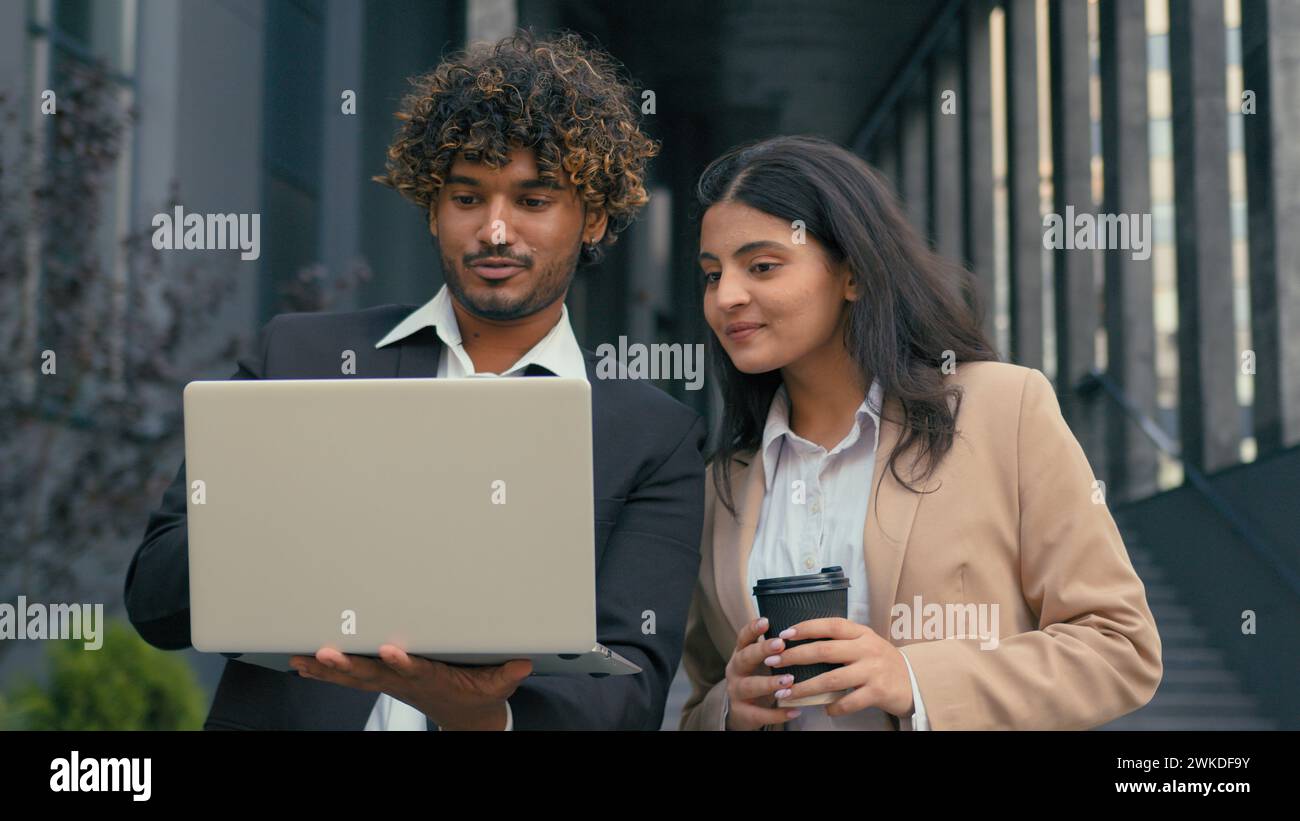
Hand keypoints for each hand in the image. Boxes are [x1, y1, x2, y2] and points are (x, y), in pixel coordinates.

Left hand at [290, 645, 531, 729]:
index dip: (402, 662)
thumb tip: (522, 664)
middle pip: (374, 674)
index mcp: (433, 680)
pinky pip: (350, 680)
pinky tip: (303, 665)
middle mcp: (406, 683)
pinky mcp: (383, 682)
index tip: (389, 650)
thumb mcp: (498, 686)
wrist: (465, 718)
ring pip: (356, 677)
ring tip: (303, 658)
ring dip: (328, 669)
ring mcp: (392, 684)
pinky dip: (326, 673)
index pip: (416, 671)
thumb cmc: (478, 695)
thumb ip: (507, 674)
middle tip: (326, 653)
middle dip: (349, 664)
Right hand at [723, 617, 801, 730]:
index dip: (752, 629)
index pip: (743, 638)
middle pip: (744, 658)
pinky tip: (795, 710)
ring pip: (750, 686)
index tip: (766, 621)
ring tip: (789, 680)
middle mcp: (735, 670)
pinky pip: (760, 714)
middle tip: (781, 644)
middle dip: (762, 650)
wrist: (743, 711)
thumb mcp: (760, 662)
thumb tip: (801, 630)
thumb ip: (773, 649)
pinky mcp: (742, 713)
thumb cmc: (758, 677)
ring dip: (769, 682)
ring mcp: (736, 692)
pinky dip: (778, 713)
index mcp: (741, 654)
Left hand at [767, 618, 913, 718]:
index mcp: (861, 633)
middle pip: (825, 650)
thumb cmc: (881, 661)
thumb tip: (803, 641)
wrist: (914, 680)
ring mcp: (873, 670)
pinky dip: (834, 707)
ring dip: (805, 687)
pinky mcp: (878, 692)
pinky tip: (824, 709)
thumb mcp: (865, 643)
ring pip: (832, 679)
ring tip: (786, 692)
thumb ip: (841, 640)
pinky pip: (849, 702)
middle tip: (774, 662)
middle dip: (795, 656)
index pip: (831, 625)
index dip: (806, 627)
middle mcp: (867, 649)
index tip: (785, 634)